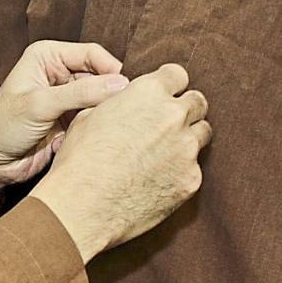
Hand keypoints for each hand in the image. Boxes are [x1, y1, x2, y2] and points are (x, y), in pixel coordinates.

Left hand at [0, 42, 129, 210]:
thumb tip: (120, 83)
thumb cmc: (2, 126)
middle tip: (118, 110)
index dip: (110, 69)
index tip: (123, 89)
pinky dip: (97, 126)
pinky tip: (96, 134)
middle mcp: (59, 73)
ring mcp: (66, 98)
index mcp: (48, 56)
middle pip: (100, 76)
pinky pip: (94, 118)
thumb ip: (80, 92)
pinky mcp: (70, 120)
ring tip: (106, 123)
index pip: (91, 54)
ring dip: (104, 111)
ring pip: (100, 99)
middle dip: (109, 92)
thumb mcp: (40, 104)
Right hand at [29, 64, 210, 261]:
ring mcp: (186, 149)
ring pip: (202, 133)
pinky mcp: (191, 180)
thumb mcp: (89, 116)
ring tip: (164, 152)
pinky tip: (158, 180)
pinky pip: (194, 168)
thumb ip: (119, 103)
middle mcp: (173, 116)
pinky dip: (181, 171)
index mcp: (148, 92)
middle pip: (198, 102)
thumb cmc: (79, 161)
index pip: (178, 75)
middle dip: (185, 110)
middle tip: (167, 125)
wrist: (83, 207)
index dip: (170, 85)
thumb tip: (127, 103)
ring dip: (188, 138)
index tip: (165, 95)